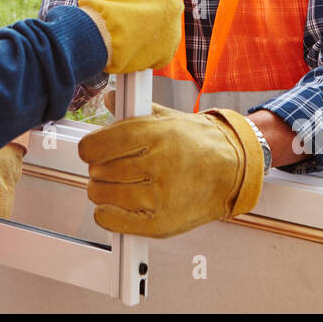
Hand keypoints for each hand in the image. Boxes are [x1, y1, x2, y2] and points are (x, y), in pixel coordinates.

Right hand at [77, 0, 182, 73]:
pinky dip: (148, 43)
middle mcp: (175, 4)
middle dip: (148, 0)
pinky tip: (131, 40)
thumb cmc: (105, 0)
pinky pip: (160, 44)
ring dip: (148, 21)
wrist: (99, 39)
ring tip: (124, 24)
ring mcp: (172, 30)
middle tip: (124, 4)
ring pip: (161, 21)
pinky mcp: (166, 52)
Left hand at [77, 102, 263, 237]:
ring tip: (114, 186)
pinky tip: (113, 206)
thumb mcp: (168, 118)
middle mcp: (155, 163)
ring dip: (102, 192)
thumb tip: (110, 99)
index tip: (91, 151)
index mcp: (153, 134)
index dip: (89, 149)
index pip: (97, 145)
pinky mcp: (161, 222)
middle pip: (98, 171)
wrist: (233, 168)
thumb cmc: (199, 143)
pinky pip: (114, 220)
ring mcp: (159, 195)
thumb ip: (135, 112)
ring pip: (103, 195)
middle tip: (108, 169)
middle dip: (98, 170)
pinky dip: (106, 215)